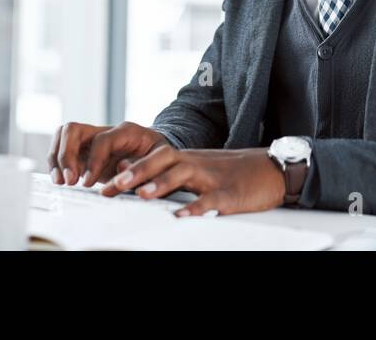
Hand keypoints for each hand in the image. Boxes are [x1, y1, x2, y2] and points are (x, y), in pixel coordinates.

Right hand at [47, 120, 169, 186]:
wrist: (156, 156)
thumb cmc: (157, 158)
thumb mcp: (158, 161)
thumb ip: (139, 165)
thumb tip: (119, 169)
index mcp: (125, 131)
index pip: (101, 140)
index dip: (93, 161)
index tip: (88, 182)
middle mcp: (103, 130)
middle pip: (73, 129)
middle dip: (67, 155)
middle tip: (69, 180)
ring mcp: (91, 139)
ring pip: (63, 135)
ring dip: (57, 158)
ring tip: (61, 182)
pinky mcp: (83, 150)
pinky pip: (61, 149)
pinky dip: (56, 163)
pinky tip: (60, 180)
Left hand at [100, 147, 285, 216]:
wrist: (272, 169)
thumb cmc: (232, 172)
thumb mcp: (199, 169)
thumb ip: (170, 172)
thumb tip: (135, 176)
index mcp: (187, 160)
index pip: (152, 159)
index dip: (127, 170)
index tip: (103, 184)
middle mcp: (196, 164)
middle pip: (163, 160)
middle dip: (136, 172)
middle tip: (113, 185)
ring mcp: (213, 177)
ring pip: (183, 174)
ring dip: (161, 183)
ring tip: (142, 194)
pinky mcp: (230, 194)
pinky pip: (211, 200)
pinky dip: (196, 207)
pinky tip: (182, 216)